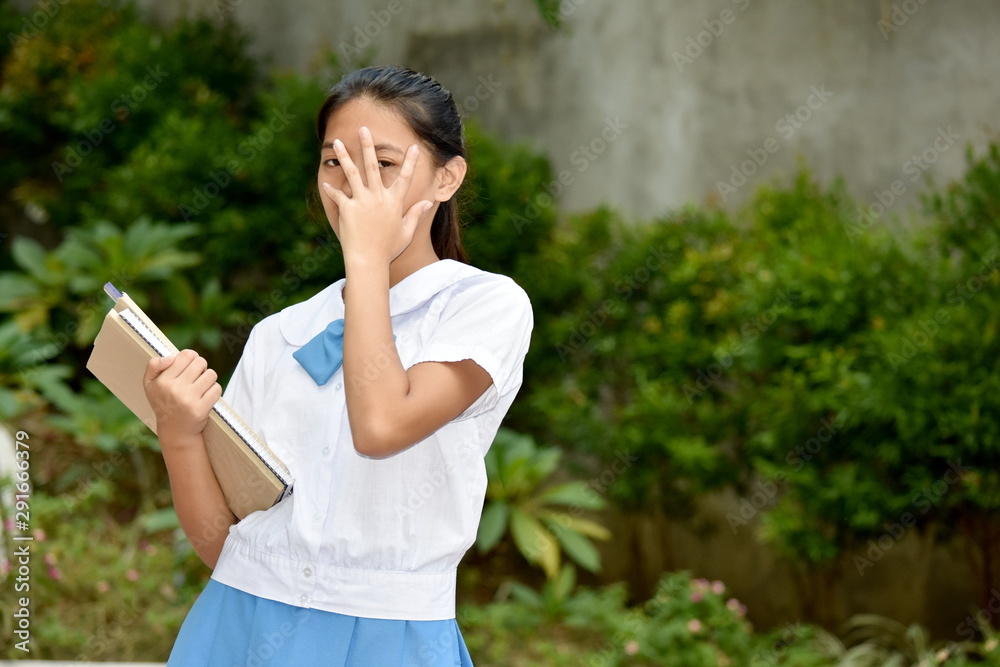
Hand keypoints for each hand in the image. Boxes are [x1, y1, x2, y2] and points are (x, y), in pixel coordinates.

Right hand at [143, 350, 221, 444]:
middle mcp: (174, 389)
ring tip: (200, 386)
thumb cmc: (163, 403)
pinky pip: (216, 388)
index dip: (191, 357)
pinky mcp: (201, 409)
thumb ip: (153, 365)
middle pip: (201, 362)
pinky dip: (214, 391)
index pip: (187, 355)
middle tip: (195, 377)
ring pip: (211, 374)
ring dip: (208, 379)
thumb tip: (170, 357)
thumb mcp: (150, 384)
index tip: (189, 366)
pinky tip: (205, 396)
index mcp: (162, 381)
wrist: (175, 431)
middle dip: (201, 368)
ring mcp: (188, 400)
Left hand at [321, 126, 432, 264]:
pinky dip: (332, 189)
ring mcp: (362, 201)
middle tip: (364, 129)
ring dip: (345, 156)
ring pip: (352, 173)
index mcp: (394, 202)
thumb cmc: (389, 249)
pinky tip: (326, 182)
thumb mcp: (406, 232)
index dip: (411, 162)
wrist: (368, 260)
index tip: (414, 147)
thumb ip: (415, 214)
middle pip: (373, 166)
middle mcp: (378, 197)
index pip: (405, 178)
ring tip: (338, 142)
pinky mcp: (347, 208)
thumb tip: (427, 202)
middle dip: (369, 145)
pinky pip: (338, 195)